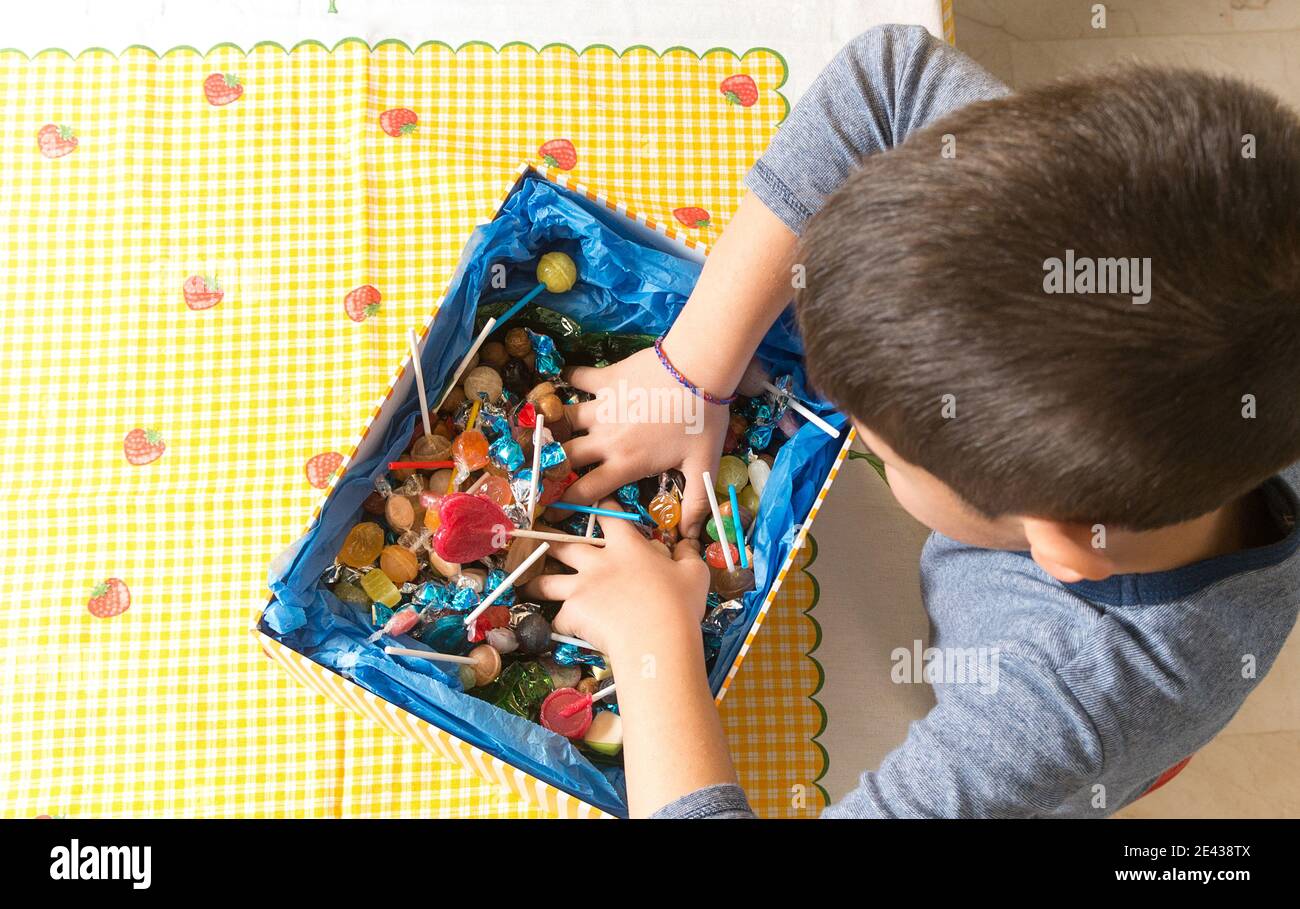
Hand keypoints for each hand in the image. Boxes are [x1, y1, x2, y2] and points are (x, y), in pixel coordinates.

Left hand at [519, 498, 710, 658]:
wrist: (656, 637)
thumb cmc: (679, 602)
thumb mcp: (694, 573)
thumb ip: (687, 555)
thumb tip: (688, 543)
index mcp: (627, 546)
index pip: (609, 516)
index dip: (601, 505)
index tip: (595, 500)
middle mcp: (598, 561)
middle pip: (565, 544)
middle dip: (548, 538)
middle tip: (536, 534)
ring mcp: (581, 586)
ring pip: (547, 580)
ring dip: (535, 581)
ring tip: (524, 582)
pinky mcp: (574, 612)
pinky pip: (559, 617)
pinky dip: (560, 622)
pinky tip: (560, 627)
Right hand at [558, 346, 729, 535]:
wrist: (697, 369)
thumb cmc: (701, 420)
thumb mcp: (703, 465)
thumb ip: (696, 503)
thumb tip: (691, 535)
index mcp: (625, 462)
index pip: (586, 490)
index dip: (566, 504)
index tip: (552, 512)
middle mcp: (605, 438)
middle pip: (566, 457)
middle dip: (550, 468)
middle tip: (540, 472)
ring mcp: (601, 406)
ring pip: (564, 420)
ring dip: (554, 426)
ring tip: (545, 430)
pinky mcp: (605, 379)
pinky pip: (578, 377)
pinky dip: (569, 378)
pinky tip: (564, 379)